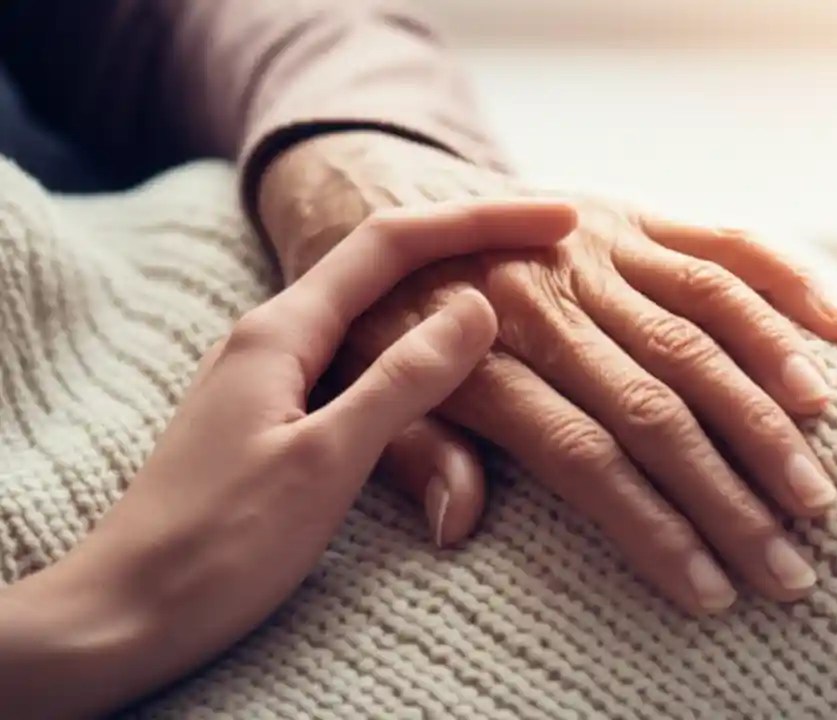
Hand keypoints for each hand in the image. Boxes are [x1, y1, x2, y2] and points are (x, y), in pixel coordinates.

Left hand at [0, 200, 575, 717]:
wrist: (127, 612)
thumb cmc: (217, 543)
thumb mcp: (324, 459)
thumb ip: (403, 379)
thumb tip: (477, 307)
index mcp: (283, 329)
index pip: (395, 242)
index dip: (482, 221)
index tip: (559, 220)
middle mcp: (277, 337)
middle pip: (390, 265)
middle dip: (472, 246)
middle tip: (552, 248)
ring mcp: (277, 377)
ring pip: (381, 318)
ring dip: (450, 302)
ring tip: (518, 298)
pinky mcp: (281, 418)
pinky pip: (367, 364)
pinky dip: (423, 358)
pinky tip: (453, 374)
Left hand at [260, 131, 836, 613]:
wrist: (384, 196)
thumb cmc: (381, 322)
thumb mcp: (358, 392)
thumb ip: (413, 452)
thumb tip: (457, 528)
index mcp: (484, 353)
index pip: (586, 453)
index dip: (654, 526)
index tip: (713, 591)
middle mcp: (553, 298)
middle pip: (660, 405)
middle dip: (734, 494)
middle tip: (794, 569)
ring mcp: (600, 248)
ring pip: (706, 327)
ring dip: (772, 408)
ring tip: (820, 487)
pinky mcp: (632, 214)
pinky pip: (722, 243)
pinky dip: (787, 283)